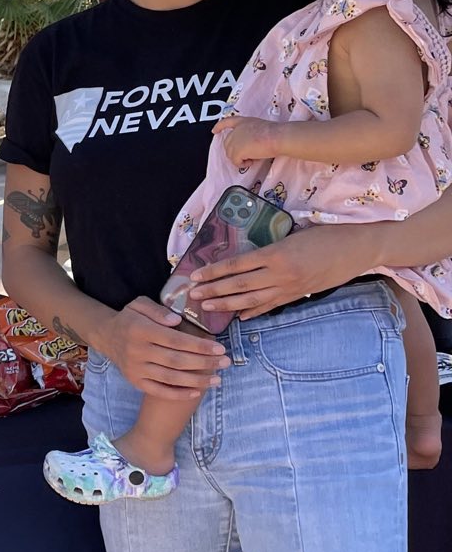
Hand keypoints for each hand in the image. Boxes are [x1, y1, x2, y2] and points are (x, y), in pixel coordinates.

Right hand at [98, 295, 227, 398]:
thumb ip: (158, 310)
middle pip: (176, 360)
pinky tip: (197, 392)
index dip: (199, 346)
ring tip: (218, 379)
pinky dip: (179, 394)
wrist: (106, 337)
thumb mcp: (139, 305)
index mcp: (140, 329)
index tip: (219, 348)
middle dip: (204, 363)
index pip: (175, 340)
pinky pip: (159, 391)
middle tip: (226, 363)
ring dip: (197, 380)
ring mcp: (136, 368)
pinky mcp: (135, 381)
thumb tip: (177, 320)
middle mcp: (137, 351)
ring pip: (171, 378)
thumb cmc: (130, 319)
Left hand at [187, 225, 357, 320]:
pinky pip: (271, 306)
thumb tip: (246, 255)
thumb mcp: (294, 234)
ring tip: (208, 307)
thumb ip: (270, 247)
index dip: (214, 272)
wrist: (357, 249)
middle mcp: (280, 274)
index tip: (196, 276)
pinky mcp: (298, 296)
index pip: (237, 265)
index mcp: (276, 254)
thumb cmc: (326, 235)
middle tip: (193, 296)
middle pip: (239, 285)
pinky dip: (254, 312)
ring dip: (227, 305)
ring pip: (252, 300)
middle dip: (213, 291)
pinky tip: (240, 317)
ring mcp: (289, 288)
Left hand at [220, 116, 276, 168]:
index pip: (227, 122)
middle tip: (249, 154)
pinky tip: (251, 161)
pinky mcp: (236, 151)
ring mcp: (235, 140)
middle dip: (235, 151)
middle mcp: (236, 130)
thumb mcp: (258, 128)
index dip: (219, 127)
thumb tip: (250, 145)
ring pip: (231, 154)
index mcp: (242, 122)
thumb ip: (250, 134)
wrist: (277, 136)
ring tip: (253, 157)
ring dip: (240, 158)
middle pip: (228, 143)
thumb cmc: (274, 133)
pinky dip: (242, 164)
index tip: (214, 131)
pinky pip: (235, 161)